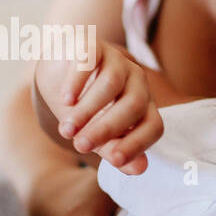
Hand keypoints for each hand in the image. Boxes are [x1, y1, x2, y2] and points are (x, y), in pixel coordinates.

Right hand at [34, 39, 163, 174]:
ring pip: (111, 83)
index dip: (138, 144)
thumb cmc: (85, 107)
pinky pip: (90, 60)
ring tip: (66, 129)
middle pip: (134, 104)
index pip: (153, 126)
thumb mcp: (98, 133)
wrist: (61, 71)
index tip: (113, 160)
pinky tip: (65, 99)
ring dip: (87, 110)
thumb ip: (116, 151)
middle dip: (106, 129)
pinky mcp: (93, 45)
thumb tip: (140, 169)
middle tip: (80, 145)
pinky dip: (77, 81)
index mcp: (144, 106)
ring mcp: (116, 61)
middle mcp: (136, 81)